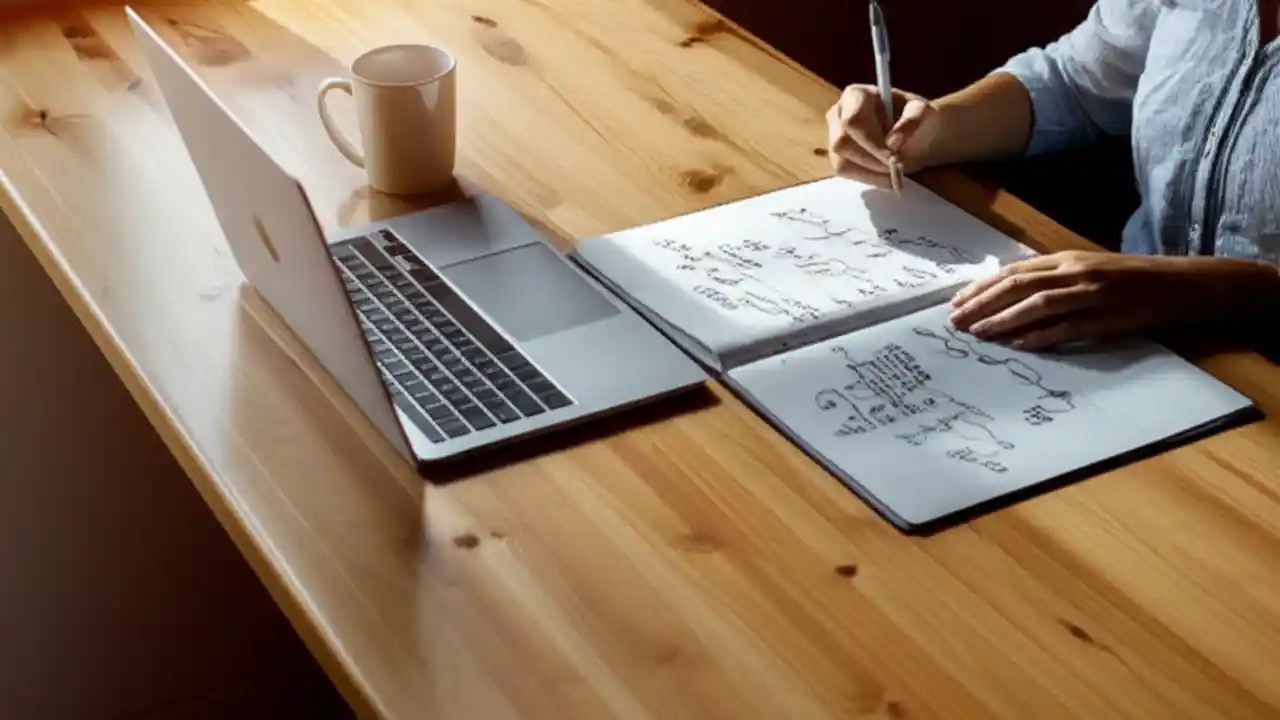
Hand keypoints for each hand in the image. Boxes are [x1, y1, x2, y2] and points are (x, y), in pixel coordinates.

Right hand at [825, 84, 939, 187]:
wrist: (918, 135)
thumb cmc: (918, 119)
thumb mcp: (924, 112)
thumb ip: (913, 120)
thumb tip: (893, 142)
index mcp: (856, 95)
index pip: (852, 120)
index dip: (870, 141)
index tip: (893, 156)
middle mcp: (838, 113)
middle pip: (841, 142)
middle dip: (871, 160)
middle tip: (895, 168)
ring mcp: (834, 136)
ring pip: (841, 161)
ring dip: (870, 172)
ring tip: (893, 172)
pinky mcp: (837, 156)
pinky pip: (845, 172)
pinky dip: (868, 178)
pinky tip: (885, 176)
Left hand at [948, 251, 1279, 349]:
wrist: (1180, 285)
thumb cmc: (1128, 278)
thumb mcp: (1086, 268)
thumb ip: (1051, 278)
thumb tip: (1009, 294)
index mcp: (1066, 259)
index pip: (1013, 272)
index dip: (981, 287)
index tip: (956, 301)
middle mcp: (1074, 272)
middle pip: (1017, 286)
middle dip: (982, 303)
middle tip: (955, 321)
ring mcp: (1090, 294)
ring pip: (1037, 305)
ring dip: (1002, 319)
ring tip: (977, 333)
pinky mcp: (1106, 317)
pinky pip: (1065, 328)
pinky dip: (1038, 336)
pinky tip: (1016, 344)